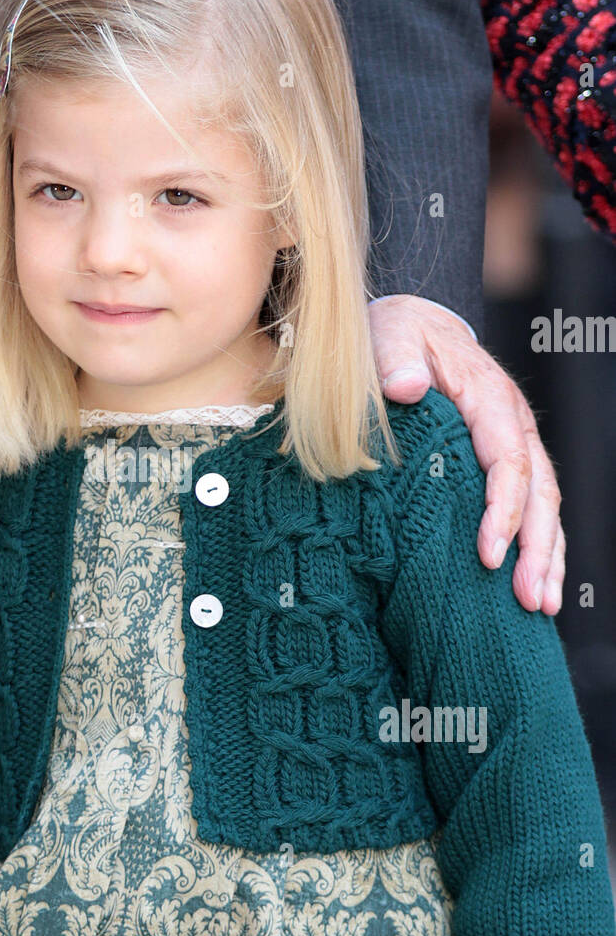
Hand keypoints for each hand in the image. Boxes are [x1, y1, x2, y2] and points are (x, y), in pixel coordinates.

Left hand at [368, 295, 562, 616]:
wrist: (412, 328)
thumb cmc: (396, 338)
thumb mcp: (389, 337)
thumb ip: (395, 358)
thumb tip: (406, 387)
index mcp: (489, 396)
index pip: (507, 459)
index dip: (502, 509)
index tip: (487, 554)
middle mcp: (515, 423)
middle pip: (539, 492)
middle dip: (536, 549)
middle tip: (528, 599)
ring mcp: (518, 443)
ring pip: (547, 506)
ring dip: (547, 557)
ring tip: (542, 607)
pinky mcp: (510, 462)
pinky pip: (536, 508)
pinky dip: (542, 548)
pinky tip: (539, 589)